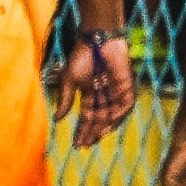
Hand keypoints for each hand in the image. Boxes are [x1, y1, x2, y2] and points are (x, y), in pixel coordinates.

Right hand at [61, 30, 135, 144]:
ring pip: (112, 115)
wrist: (96, 39)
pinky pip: (125, 105)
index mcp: (90, 92)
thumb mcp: (70, 81)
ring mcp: (116, 90)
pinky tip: (109, 126)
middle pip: (99, 119)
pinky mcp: (127, 85)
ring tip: (95, 139)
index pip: (87, 116)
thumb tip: (58, 119)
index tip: (76, 144)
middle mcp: (104, 94)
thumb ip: (66, 100)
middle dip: (92, 133)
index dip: (81, 130)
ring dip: (104, 128)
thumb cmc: (82, 56)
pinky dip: (119, 116)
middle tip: (84, 146)